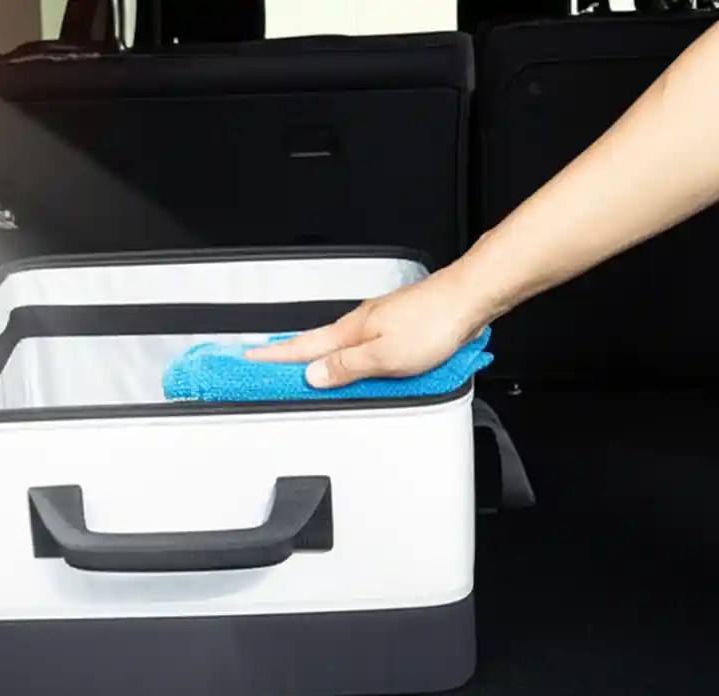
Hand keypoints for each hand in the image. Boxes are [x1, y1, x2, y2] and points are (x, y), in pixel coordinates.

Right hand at [243, 269, 489, 387]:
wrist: (469, 297)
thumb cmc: (434, 323)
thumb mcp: (386, 357)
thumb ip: (347, 367)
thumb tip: (313, 375)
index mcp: (351, 332)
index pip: (302, 347)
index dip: (274, 356)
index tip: (249, 358)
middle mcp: (360, 323)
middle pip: (314, 341)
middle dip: (286, 352)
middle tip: (263, 359)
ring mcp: (377, 320)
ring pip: (336, 340)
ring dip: (313, 351)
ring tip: (297, 362)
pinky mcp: (395, 322)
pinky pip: (357, 340)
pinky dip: (341, 349)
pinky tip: (348, 356)